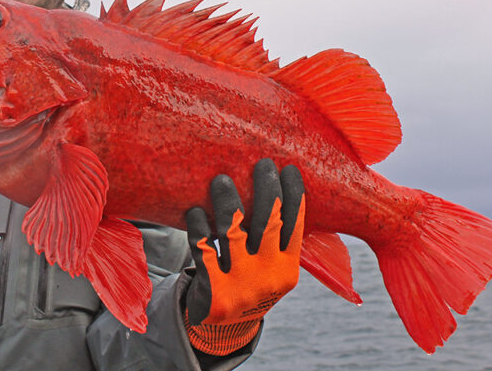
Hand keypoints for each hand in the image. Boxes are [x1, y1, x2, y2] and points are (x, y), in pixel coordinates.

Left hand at [184, 159, 304, 354]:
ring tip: (222, 180)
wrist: (223, 328)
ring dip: (227, 201)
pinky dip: (200, 227)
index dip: (294, 194)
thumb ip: (276, 239)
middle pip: (269, 222)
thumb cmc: (248, 282)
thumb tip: (278, 186)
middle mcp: (268, 276)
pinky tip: (196, 211)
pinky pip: (204, 249)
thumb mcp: (272, 268)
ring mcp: (241, 285)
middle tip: (262, 163)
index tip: (290, 169)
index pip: (295, 225)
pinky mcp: (213, 290)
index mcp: (288, 268)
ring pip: (233, 232)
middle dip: (266, 188)